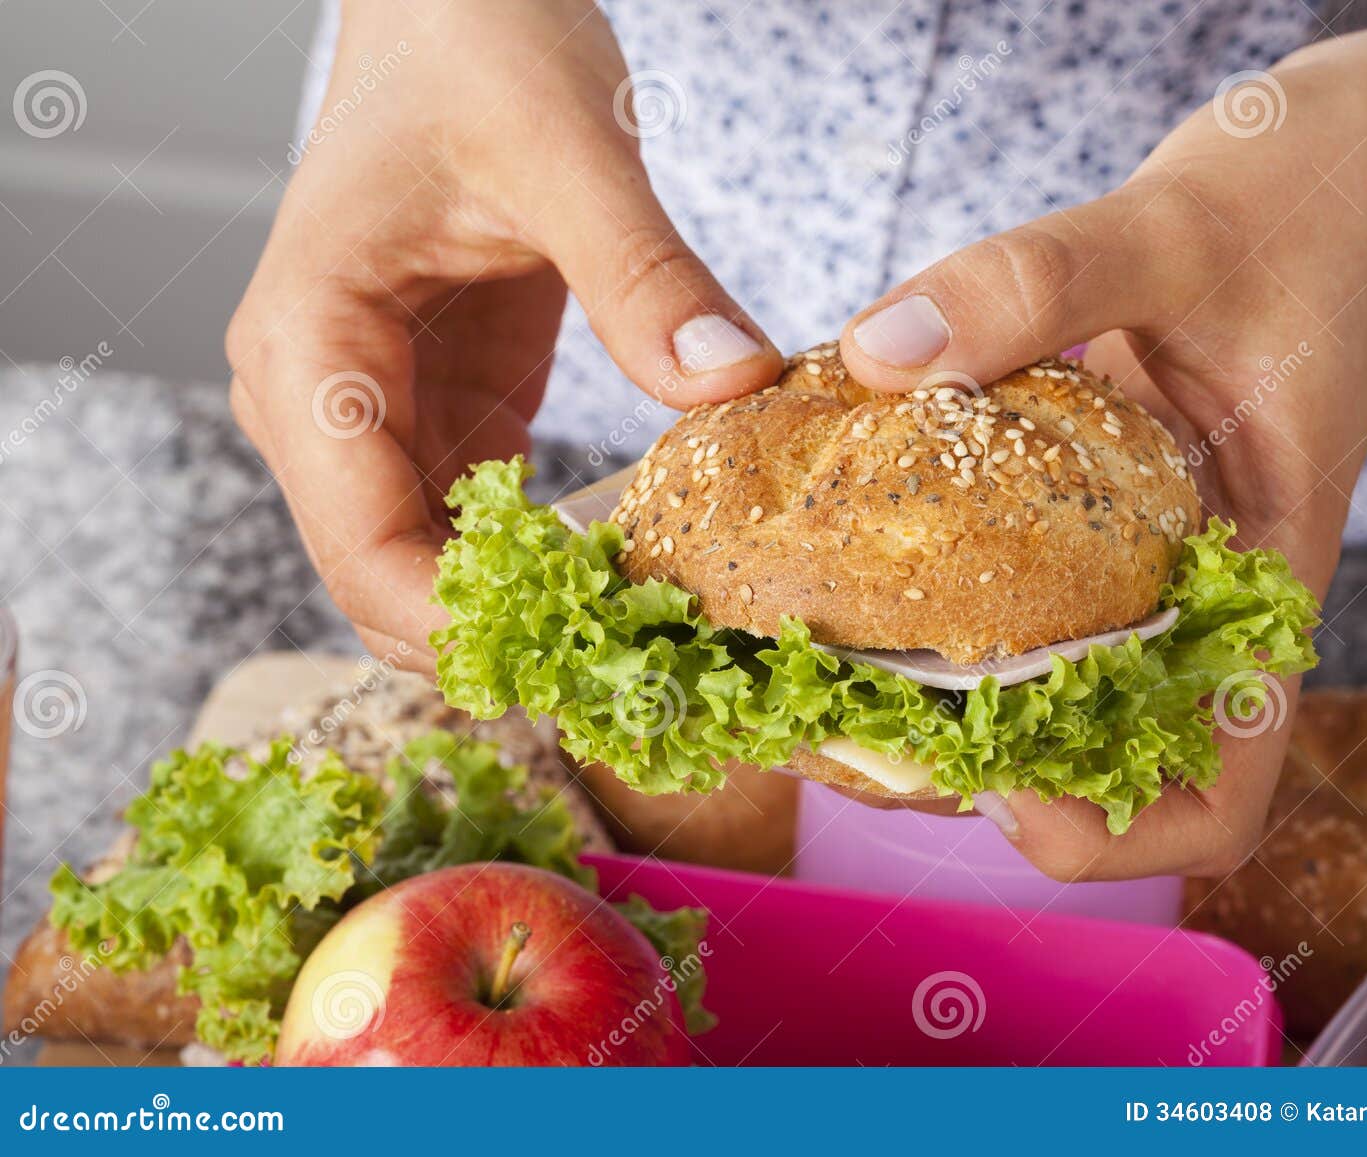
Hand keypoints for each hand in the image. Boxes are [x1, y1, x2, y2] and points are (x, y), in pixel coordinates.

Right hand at [227, 0, 780, 666]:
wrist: (458, 9)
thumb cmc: (475, 46)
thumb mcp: (566, 148)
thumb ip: (642, 274)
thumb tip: (729, 381)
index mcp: (311, 345)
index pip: (359, 544)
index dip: (456, 627)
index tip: (577, 660)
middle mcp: (320, 397)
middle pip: (382, 581)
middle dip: (494, 637)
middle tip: (632, 665)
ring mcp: (374, 413)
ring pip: (426, 569)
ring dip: (521, 614)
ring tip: (640, 636)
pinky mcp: (439, 411)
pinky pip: (473, 524)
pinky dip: (537, 563)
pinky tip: (623, 575)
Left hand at [837, 21, 1366, 878]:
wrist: (1336, 169)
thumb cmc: (1301, 206)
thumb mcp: (1173, 228)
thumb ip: (1035, 282)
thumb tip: (881, 356)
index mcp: (1259, 587)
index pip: (1211, 800)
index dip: (1104, 837)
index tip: (993, 777)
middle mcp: (1191, 603)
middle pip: (1082, 771)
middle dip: (955, 772)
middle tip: (830, 709)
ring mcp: (1135, 566)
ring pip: (1028, 694)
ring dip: (920, 699)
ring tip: (806, 647)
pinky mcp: (1085, 515)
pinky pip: (1000, 591)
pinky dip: (919, 596)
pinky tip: (835, 545)